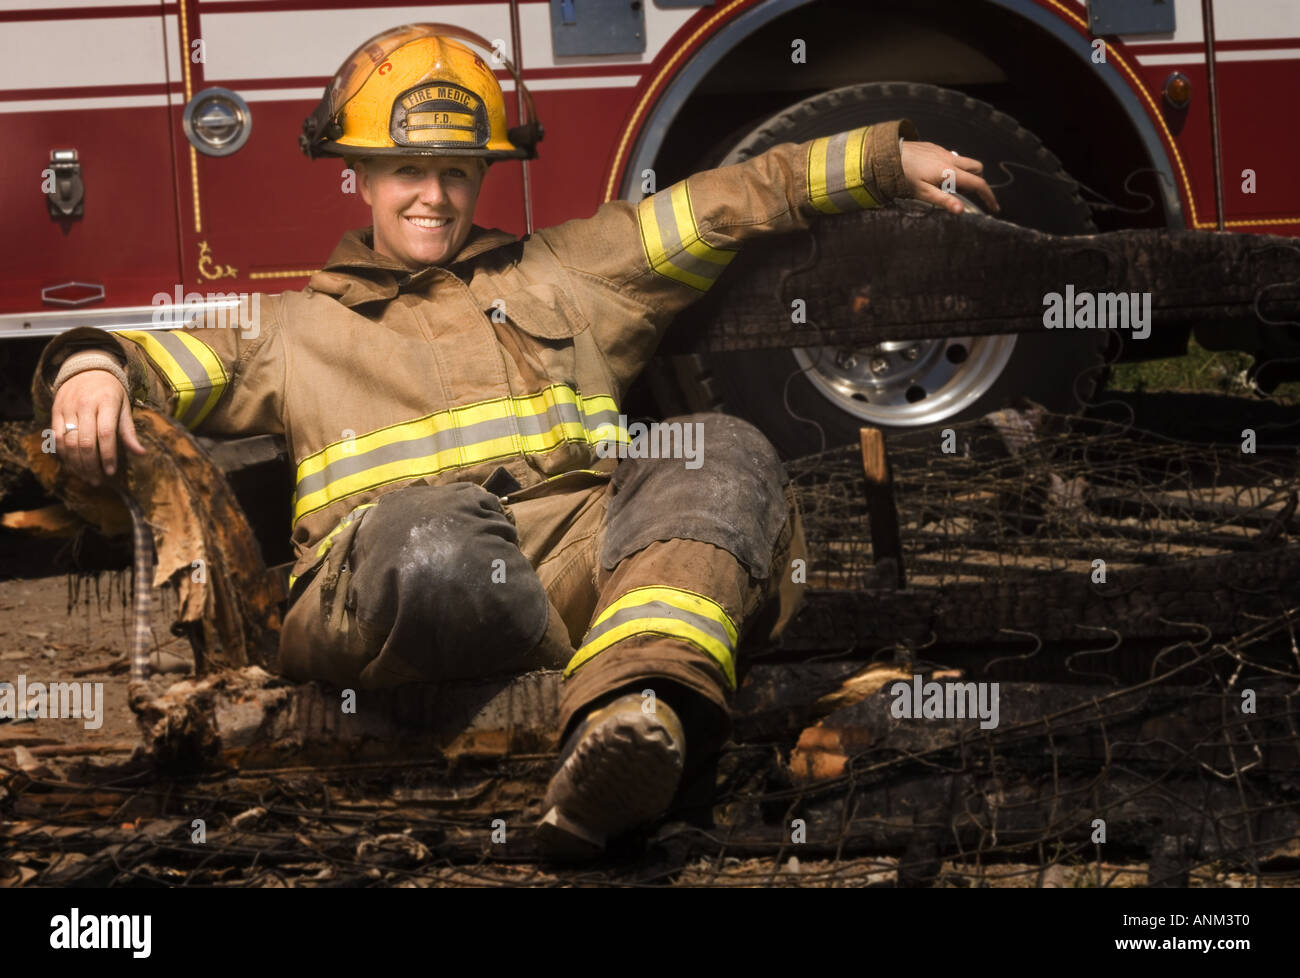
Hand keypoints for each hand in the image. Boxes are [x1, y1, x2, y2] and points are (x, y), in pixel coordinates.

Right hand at [50, 370, 146, 485]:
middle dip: (91, 465)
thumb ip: (129, 431)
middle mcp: (84, 405)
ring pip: (68, 442)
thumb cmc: (111, 391)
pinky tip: (72, 464)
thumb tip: (141, 453)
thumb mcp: (125, 406)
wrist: (87, 368)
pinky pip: (56, 436)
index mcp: (106, 402)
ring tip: (86, 476)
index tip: (111, 472)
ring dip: (76, 463)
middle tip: (97, 480)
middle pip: (84, 442)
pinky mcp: (55, 411)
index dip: (107, 455)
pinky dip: (63, 454)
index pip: (105, 434)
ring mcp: (67, 408)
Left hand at [900, 140, 999, 214]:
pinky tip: (936, 176)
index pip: (977, 184)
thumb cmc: (904, 175)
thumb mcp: (923, 193)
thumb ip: (943, 201)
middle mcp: (951, 159)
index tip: (994, 207)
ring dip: (965, 174)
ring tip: (949, 187)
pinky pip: (952, 157)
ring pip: (966, 162)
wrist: (890, 154)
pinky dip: (953, 167)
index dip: (988, 196)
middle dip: (978, 182)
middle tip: (967, 195)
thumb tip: (961, 210)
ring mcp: (944, 152)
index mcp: (950, 172)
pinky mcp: (936, 148)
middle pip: (977, 168)